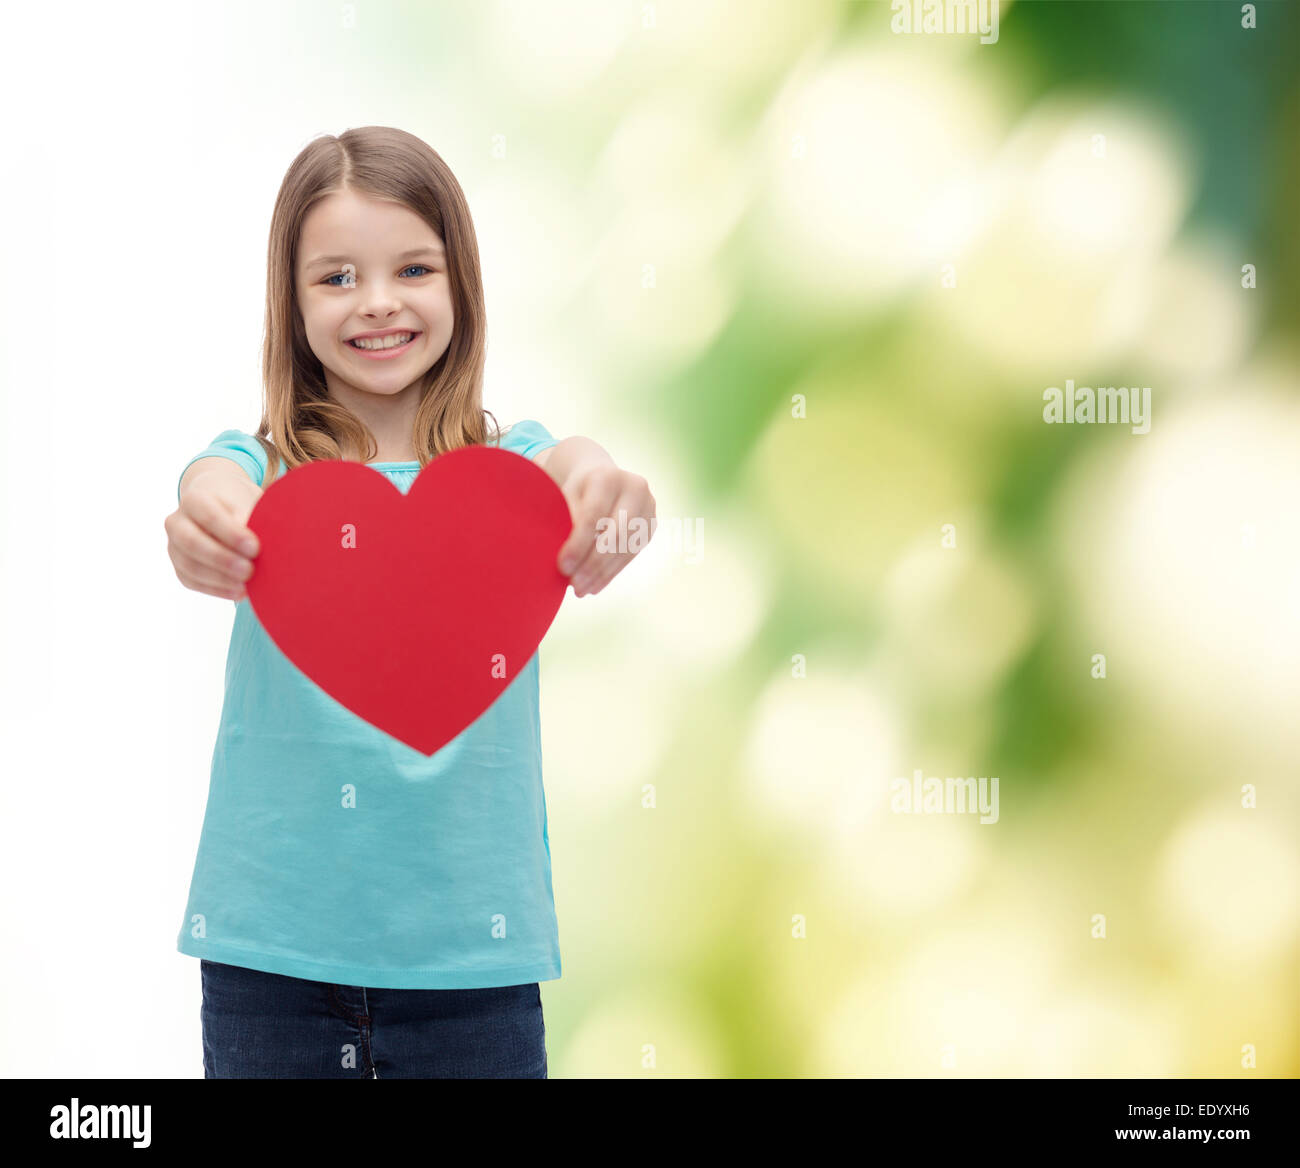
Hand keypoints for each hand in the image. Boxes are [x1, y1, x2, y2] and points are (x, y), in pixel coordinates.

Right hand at [166, 469, 262, 601]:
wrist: (220, 504)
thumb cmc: (239, 504)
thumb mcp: (247, 503)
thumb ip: (252, 520)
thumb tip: (263, 547)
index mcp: (195, 499)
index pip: (210, 517)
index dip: (232, 534)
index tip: (255, 548)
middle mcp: (177, 521)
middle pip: (193, 542)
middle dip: (222, 560)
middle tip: (250, 571)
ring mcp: (174, 545)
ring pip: (190, 566)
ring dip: (219, 579)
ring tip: (246, 586)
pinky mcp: (179, 566)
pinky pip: (191, 581)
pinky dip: (216, 590)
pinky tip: (238, 593)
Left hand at [556, 465, 655, 596]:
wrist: (603, 479)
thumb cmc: (577, 490)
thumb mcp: (565, 497)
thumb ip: (566, 522)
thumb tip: (565, 562)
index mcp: (608, 477)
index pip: (594, 515)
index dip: (578, 544)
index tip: (563, 567)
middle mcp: (635, 489)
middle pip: (615, 534)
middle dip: (593, 564)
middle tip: (574, 586)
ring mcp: (648, 508)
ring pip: (625, 548)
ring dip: (602, 574)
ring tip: (581, 590)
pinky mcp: (651, 526)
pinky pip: (631, 555)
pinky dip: (611, 573)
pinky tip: (594, 586)